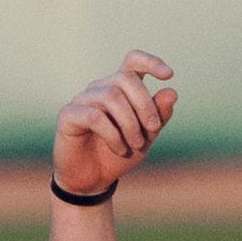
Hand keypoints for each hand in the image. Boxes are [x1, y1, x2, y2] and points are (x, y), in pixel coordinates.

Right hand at [52, 50, 177, 195]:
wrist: (94, 178)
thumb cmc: (121, 153)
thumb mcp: (147, 137)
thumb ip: (159, 116)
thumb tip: (172, 92)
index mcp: (120, 89)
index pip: (132, 62)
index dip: (150, 62)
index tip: (169, 74)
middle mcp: (100, 88)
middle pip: (125, 79)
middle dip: (145, 104)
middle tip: (154, 129)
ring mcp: (82, 100)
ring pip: (111, 97)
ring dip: (131, 124)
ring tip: (136, 144)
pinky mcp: (69, 115)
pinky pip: (95, 116)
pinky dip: (113, 135)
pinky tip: (120, 149)